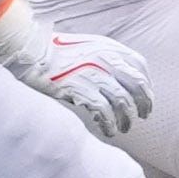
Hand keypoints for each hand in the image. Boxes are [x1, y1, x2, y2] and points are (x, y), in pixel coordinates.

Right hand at [0, 0, 154, 139]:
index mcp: (109, 47)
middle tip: (144, 115)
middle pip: (137, 85)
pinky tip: (109, 131)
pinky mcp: (80, 89)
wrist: (31, 51)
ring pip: (123, 101)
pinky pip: (103, 112)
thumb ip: (106, 58)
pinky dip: (109, 124)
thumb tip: (120, 80)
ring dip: (127, 118)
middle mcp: (106, 59)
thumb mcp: (88, 46)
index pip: (140, 66)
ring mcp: (94, 74)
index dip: (147, 84)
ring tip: (125, 127)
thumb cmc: (56, 51)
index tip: (145, 96)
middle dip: (144, 103)